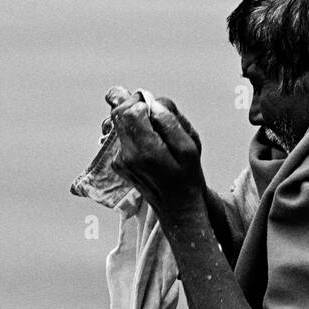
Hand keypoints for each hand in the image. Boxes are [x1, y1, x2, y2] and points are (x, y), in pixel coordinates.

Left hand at [109, 93, 205, 222]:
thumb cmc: (188, 176)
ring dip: (133, 118)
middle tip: (151, 108)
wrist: (177, 207)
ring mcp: (119, 161)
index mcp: (146, 151)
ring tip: (152, 127)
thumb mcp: (190, 148)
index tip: (154, 105)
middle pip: (118, 114)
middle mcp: (127, 155)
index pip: (130, 111)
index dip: (141, 100)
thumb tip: (154, 104)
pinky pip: (120, 136)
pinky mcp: (118, 163)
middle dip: (133, 104)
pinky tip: (148, 140)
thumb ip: (171, 123)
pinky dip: (132, 130)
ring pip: (118, 124)